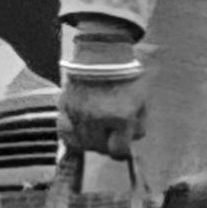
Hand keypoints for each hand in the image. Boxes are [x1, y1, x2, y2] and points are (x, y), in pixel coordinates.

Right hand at [54, 21, 147, 166]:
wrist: (103, 56)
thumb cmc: (127, 79)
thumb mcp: (142, 103)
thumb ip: (137, 127)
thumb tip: (128, 146)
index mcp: (121, 117)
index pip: (118, 150)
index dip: (122, 151)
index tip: (122, 146)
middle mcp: (98, 118)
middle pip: (98, 149)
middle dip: (106, 146)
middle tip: (110, 137)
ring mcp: (79, 113)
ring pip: (81, 144)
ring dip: (90, 142)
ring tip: (97, 133)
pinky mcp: (65, 107)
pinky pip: (64, 133)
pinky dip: (72, 137)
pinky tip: (80, 133)